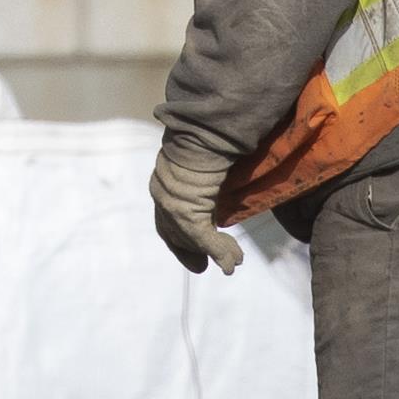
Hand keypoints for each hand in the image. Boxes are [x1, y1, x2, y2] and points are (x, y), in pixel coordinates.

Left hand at [148, 134, 245, 274]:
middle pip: (176, 233)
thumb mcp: (201, 156)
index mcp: (163, 181)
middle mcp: (162, 195)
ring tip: (236, 261)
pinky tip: (232, 263)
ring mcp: (172, 206)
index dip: (177, 239)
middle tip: (204, 267)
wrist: (200, 131)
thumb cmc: (205, 136)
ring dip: (215, 252)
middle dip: (191, 251)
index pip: (165, 218)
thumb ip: (205, 167)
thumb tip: (224, 156)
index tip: (190, 251)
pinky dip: (219, 253)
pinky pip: (203, 239)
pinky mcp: (186, 213)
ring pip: (193, 238)